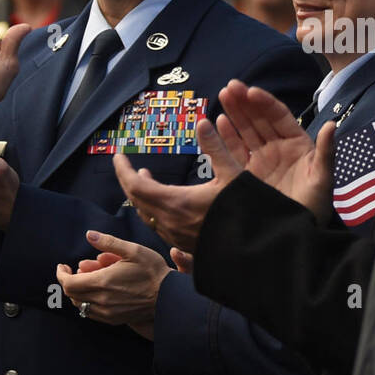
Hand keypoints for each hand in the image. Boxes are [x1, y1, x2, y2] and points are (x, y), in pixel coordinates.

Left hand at [56, 231, 171, 337]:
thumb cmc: (152, 271)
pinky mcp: (113, 319)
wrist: (168, 297)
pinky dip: (87, 302)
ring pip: (80, 305)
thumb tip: (89, 234)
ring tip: (85, 280)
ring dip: (78, 293)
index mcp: (102, 282)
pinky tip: (96, 292)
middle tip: (72, 271)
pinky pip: (91, 313)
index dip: (61, 274)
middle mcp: (101, 300)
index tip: (63, 266)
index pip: (69, 283)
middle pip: (72, 295)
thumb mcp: (133, 250)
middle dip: (68, 282)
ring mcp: (107, 312)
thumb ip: (109, 243)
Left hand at [113, 80, 337, 253]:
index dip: (123, 170)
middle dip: (129, 180)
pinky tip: (166, 203)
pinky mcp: (185, 244)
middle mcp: (170, 222)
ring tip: (147, 179)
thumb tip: (203, 122)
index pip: (136, 186)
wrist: (255, 252)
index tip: (118, 155)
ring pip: (147, 214)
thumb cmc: (245, 215)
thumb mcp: (234, 176)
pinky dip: (153, 209)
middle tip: (128, 165)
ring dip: (141, 195)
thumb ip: (217, 148)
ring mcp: (175, 236)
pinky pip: (158, 225)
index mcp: (176, 202)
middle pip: (136, 200)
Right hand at [218, 80, 335, 220]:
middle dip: (245, 102)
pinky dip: (227, 136)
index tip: (251, 91)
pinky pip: (236, 150)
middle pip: (259, 119)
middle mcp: (278, 147)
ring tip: (222, 96)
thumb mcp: (323, 178)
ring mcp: (261, 159)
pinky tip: (218, 122)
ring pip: (245, 130)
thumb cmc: (315, 205)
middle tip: (230, 87)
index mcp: (297, 143)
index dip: (265, 102)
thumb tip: (332, 124)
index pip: (279, 116)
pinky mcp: (247, 173)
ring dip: (234, 113)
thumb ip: (327, 151)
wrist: (296, 233)